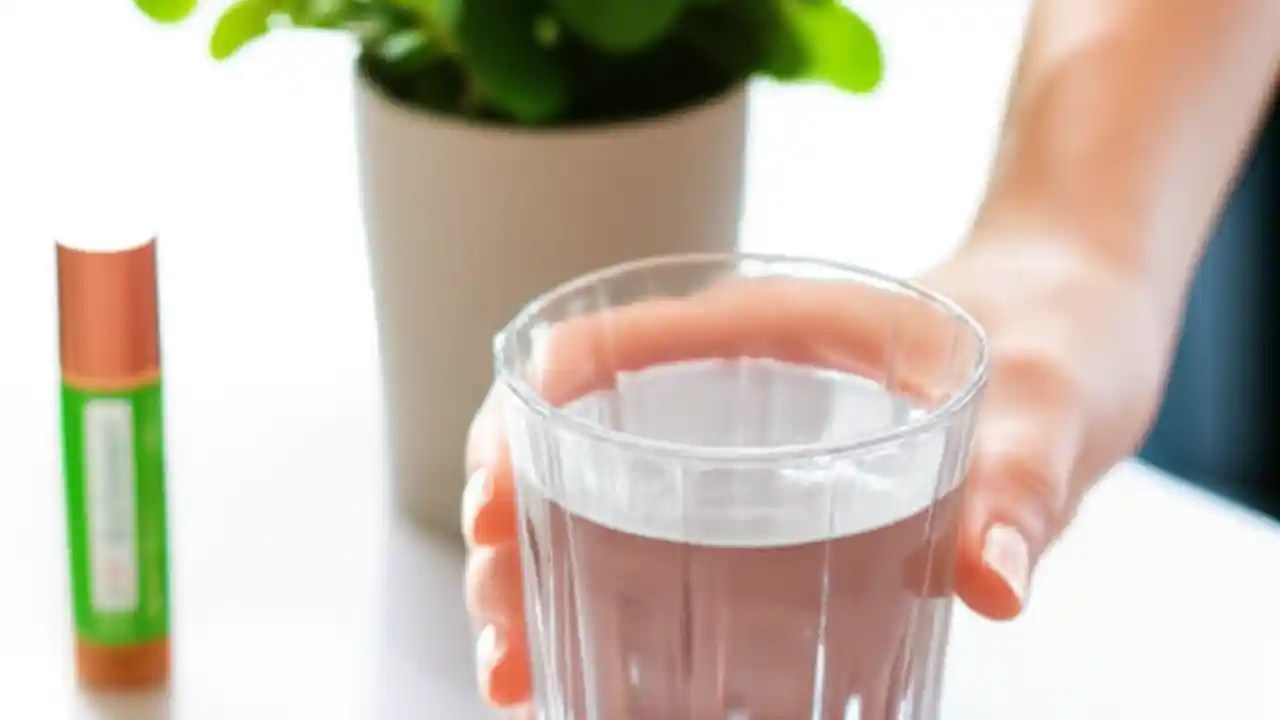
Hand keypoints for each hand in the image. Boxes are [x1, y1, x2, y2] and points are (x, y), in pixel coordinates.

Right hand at [462, 238, 1171, 709]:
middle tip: (504, 647)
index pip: (596, 354)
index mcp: (764, 323)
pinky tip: (599, 667)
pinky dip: (606, 591)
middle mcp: (727, 376)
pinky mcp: (764, 483)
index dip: (516, 428)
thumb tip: (990, 583)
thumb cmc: (1056, 326)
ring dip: (539, 577)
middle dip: (508, 537)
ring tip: (524, 676)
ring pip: (594, 493)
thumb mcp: (1051, 400)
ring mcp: (739, 429)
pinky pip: (655, 527)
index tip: (489, 512)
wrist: (1077, 311)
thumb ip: (1022, 481)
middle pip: (565, 439)